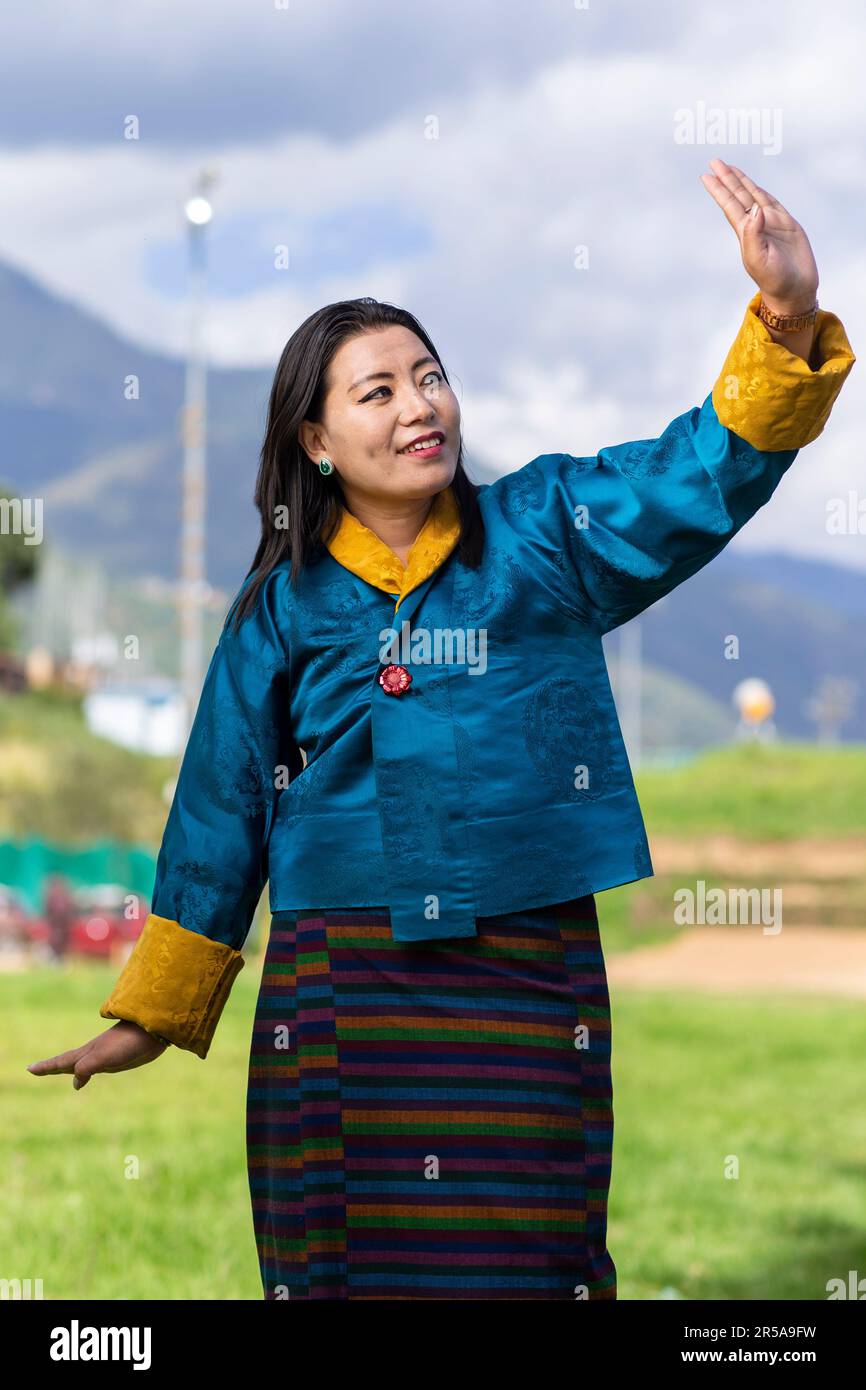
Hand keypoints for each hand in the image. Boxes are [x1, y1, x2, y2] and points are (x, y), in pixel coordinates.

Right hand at [27, 1021, 168, 1090]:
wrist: (153, 1029)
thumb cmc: (129, 1042)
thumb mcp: (107, 1056)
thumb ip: (90, 1066)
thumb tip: (75, 1079)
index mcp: (88, 1053)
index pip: (62, 1062)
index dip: (47, 1067)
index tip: (30, 1069)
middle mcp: (93, 1054)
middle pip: (67, 1061)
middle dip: (51, 1066)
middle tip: (34, 1069)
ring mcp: (105, 1055)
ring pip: (80, 1064)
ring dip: (67, 1069)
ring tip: (58, 1073)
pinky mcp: (117, 1058)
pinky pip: (93, 1067)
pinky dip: (84, 1072)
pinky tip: (85, 1078)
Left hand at [699, 158, 818, 314]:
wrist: (795, 290)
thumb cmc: (775, 280)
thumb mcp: (759, 259)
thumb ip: (754, 234)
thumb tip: (755, 208)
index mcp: (746, 233)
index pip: (729, 205)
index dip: (719, 189)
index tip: (706, 175)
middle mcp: (756, 225)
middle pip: (738, 195)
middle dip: (727, 179)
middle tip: (714, 162)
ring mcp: (771, 223)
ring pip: (754, 196)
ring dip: (742, 182)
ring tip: (730, 168)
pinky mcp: (787, 224)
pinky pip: (772, 202)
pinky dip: (762, 192)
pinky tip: (753, 186)